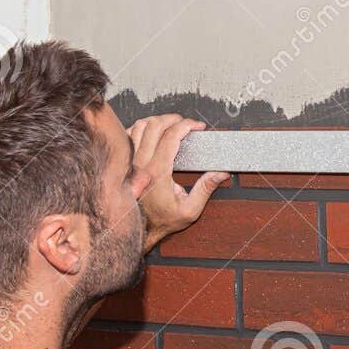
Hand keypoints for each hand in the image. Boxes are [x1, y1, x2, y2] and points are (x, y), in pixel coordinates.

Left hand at [129, 115, 228, 247]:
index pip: (171, 136)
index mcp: (158, 172)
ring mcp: (132, 161)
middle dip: (174, 119)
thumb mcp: (190, 210)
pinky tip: (152, 132)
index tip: (198, 126)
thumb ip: (206, 189)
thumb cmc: (163, 220)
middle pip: (155, 125)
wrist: (139, 229)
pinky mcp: (126, 162)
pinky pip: (129, 135)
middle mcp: (142, 163)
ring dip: (157, 121)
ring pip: (140, 126)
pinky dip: (141, 128)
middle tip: (186, 124)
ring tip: (171, 125)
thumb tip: (221, 173)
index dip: (187, 125)